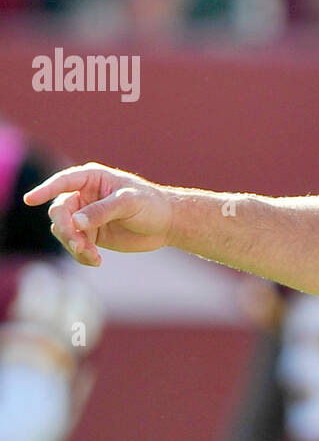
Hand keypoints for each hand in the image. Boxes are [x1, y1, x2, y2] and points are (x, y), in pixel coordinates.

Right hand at [23, 164, 173, 266]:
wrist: (166, 224)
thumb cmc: (150, 205)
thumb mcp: (129, 203)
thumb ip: (102, 211)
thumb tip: (76, 222)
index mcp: (92, 178)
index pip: (63, 182)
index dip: (45, 190)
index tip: (30, 200)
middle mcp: (84, 196)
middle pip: (60, 211)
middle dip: (66, 229)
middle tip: (79, 244)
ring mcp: (85, 216)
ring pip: (64, 230)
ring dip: (73, 244)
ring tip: (92, 255)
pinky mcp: (90, 235)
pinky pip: (75, 245)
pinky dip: (81, 255)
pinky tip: (97, 261)